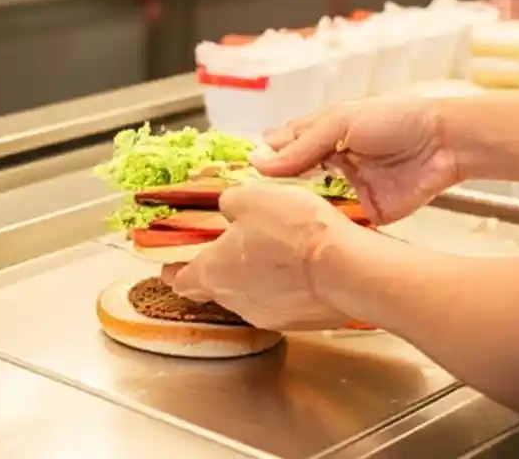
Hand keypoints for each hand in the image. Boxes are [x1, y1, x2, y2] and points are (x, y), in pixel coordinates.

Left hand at [162, 183, 359, 330]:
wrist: (346, 269)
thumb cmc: (294, 231)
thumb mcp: (251, 197)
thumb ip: (230, 202)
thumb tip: (228, 208)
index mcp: (213, 272)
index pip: (179, 279)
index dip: (174, 269)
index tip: (172, 262)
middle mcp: (234, 300)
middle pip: (214, 288)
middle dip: (216, 270)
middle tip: (226, 249)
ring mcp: (267, 315)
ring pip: (248, 295)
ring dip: (253, 277)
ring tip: (272, 252)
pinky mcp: (297, 321)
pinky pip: (281, 301)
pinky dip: (282, 287)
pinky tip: (298, 267)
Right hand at [256, 97, 459, 224]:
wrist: (444, 144)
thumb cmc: (395, 119)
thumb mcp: (341, 123)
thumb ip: (302, 145)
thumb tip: (260, 162)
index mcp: (321, 135)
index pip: (281, 148)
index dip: (260, 161)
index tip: (233, 177)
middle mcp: (328, 164)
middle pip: (291, 181)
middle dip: (272, 192)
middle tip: (245, 206)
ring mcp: (345, 190)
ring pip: (310, 205)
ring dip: (294, 212)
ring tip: (267, 222)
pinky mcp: (364, 213)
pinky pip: (337, 224)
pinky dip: (322, 228)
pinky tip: (302, 235)